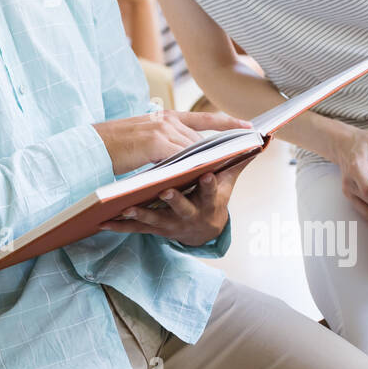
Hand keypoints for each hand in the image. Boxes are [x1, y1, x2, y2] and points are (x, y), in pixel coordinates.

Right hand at [94, 110, 251, 175]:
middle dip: (222, 148)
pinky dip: (195, 165)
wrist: (90, 146)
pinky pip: (182, 156)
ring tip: (230, 168)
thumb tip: (184, 156)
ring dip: (211, 159)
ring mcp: (161, 129)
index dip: (227, 123)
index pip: (202, 119)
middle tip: (243, 155)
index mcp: (164, 117)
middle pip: (202, 137)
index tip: (248, 127)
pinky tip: (206, 174)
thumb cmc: (113, 145)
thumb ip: (164, 143)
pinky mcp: (155, 142)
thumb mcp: (143, 139)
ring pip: (195, 147)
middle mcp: (165, 120)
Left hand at [98, 155, 255, 245]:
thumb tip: (264, 138)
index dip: (208, 183)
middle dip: (175, 199)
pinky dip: (118, 226)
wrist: (203, 230)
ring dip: (141, 213)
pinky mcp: (153, 229)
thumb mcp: (228, 182)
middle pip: (182, 206)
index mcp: (208, 200)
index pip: (210, 189)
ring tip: (127, 205)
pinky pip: (134, 229)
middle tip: (166, 190)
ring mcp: (170, 223)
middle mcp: (190, 213)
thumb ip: (241, 159)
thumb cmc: (213, 198)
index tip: (206, 174)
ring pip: (155, 219)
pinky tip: (102, 222)